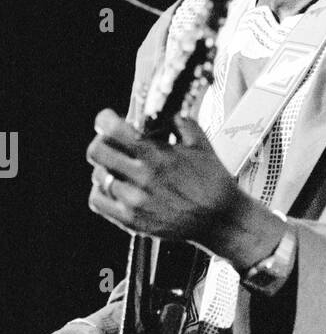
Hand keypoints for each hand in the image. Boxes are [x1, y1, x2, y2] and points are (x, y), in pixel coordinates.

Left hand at [87, 109, 241, 249]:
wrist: (222, 219)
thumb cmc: (213, 183)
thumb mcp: (201, 144)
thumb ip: (180, 122)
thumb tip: (163, 112)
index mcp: (157, 155)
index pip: (112, 130)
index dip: (105, 120)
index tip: (107, 121)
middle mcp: (143, 178)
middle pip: (96, 152)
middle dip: (101, 142)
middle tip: (110, 145)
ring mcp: (136, 201)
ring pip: (97, 176)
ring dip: (105, 168)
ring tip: (120, 170)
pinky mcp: (133, 221)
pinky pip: (98, 201)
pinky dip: (101, 192)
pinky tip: (115, 188)